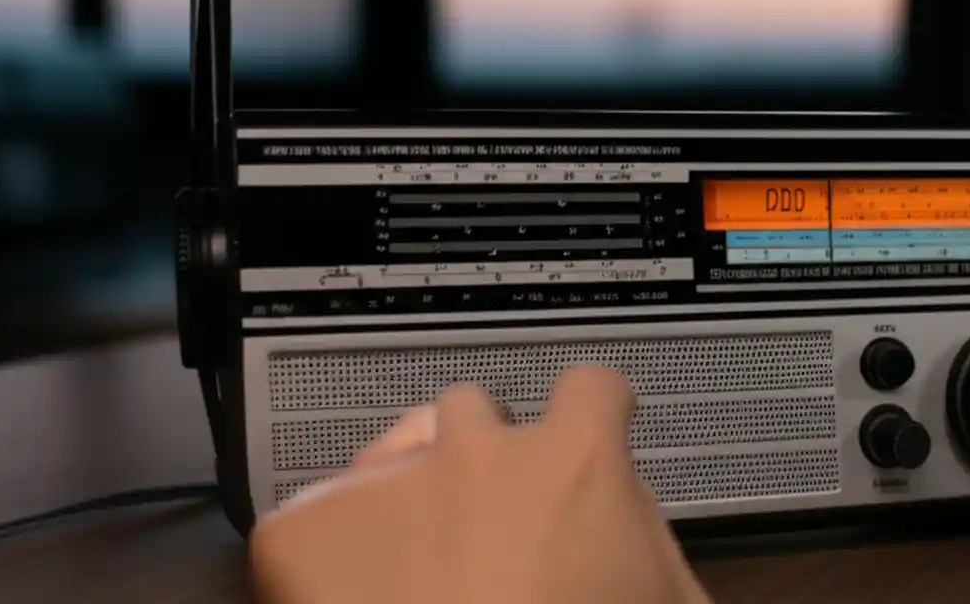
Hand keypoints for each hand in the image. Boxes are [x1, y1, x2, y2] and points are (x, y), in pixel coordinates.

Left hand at [249, 366, 710, 603]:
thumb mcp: (666, 601)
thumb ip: (647, 537)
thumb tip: (621, 511)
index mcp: (574, 462)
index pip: (593, 388)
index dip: (595, 413)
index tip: (589, 431)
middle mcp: (474, 450)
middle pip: (474, 410)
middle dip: (483, 454)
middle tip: (487, 529)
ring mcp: (382, 483)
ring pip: (392, 453)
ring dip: (408, 493)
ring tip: (411, 569)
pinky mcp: (302, 529)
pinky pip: (316, 516)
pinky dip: (333, 554)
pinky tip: (360, 602)